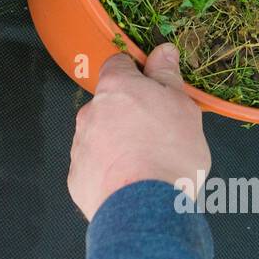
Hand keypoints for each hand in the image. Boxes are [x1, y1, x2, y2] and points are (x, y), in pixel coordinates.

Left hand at [68, 44, 211, 220]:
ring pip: (100, 135)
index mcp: (115, 87)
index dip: (137, 73)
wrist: (144, 207)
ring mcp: (80, 145)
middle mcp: (90, 112)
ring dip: (118, 143)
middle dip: (129, 113)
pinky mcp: (77, 176)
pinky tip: (130, 182)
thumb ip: (167, 76)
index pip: (119, 64)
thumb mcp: (181, 106)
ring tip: (146, 164)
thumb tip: (163, 51)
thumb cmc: (168, 152)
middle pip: (109, 104)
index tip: (153, 87)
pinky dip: (109, 171)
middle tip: (159, 133)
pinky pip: (94, 166)